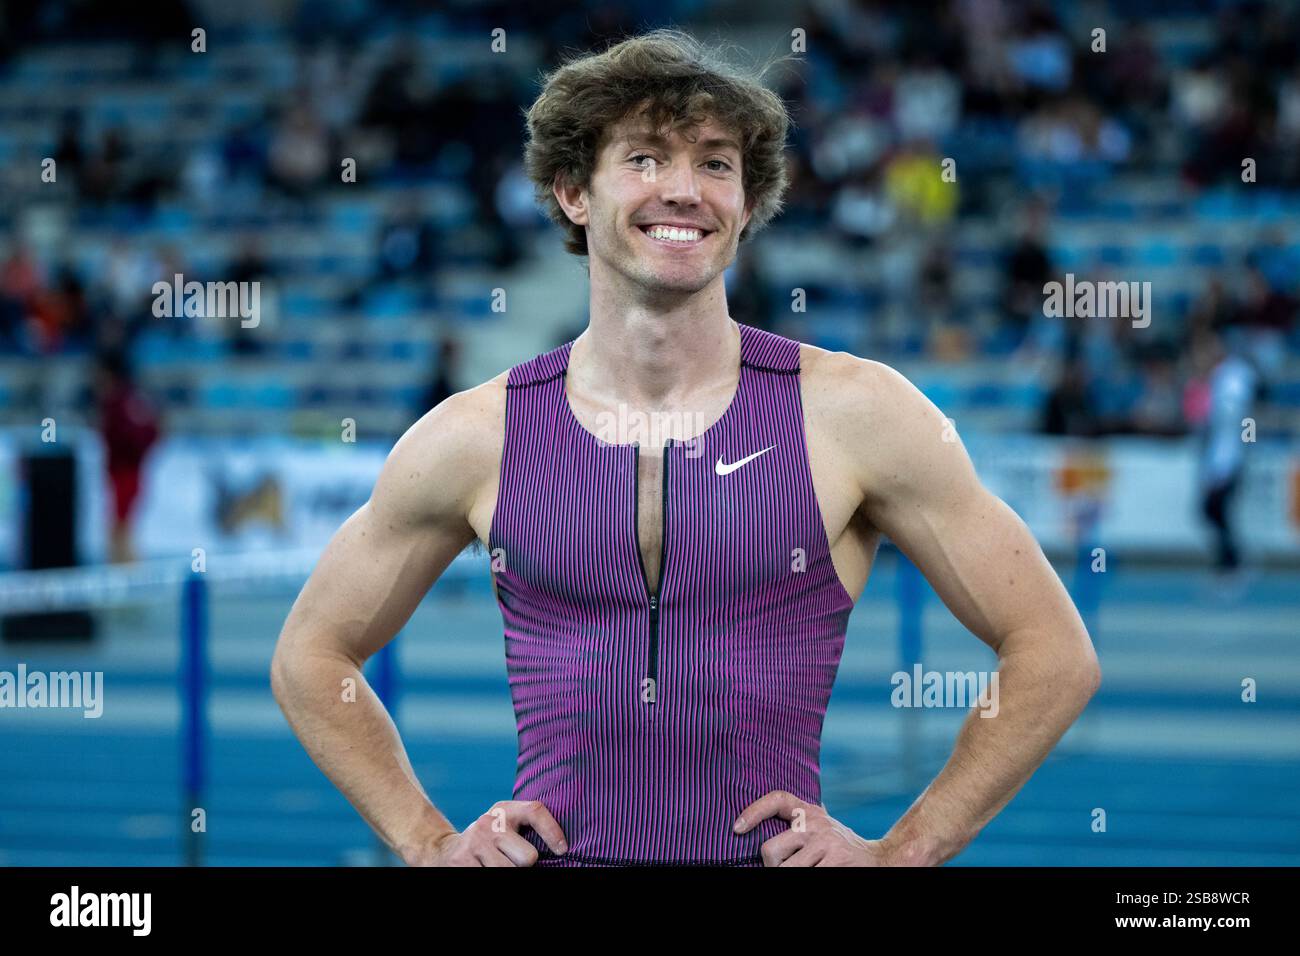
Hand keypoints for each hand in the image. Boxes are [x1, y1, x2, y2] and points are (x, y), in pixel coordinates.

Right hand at [415, 800, 567, 866]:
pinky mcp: (461, 862)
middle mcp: (489, 824)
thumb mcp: (505, 827)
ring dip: (509, 873)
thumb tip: (560, 849)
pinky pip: (492, 878)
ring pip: (510, 872)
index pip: (535, 811)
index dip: (553, 831)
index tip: (562, 850)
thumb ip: (525, 830)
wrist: (445, 850)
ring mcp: (474, 843)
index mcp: (504, 810)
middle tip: (513, 860)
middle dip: (525, 864)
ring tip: (499, 864)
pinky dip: (492, 877)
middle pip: (528, 857)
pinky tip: (485, 869)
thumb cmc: (489, 842)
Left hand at [734, 790, 896, 866]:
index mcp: (809, 811)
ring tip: (805, 871)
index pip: (777, 799)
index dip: (754, 811)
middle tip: (783, 868)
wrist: (879, 859)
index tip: (737, 827)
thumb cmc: (837, 848)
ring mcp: (826, 842)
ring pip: (786, 870)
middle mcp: (816, 823)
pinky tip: (819, 874)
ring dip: (788, 875)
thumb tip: (752, 828)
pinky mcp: (836, 860)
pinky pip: (807, 877)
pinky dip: (807, 882)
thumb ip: (795, 825)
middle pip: (770, 849)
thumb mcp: (818, 829)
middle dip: (771, 867)